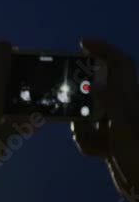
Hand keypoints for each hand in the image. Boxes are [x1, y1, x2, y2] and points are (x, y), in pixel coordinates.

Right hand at [71, 39, 138, 201]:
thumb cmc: (138, 157)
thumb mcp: (124, 129)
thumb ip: (112, 103)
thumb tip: (96, 82)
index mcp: (130, 100)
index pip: (120, 64)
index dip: (104, 49)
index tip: (83, 44)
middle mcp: (124, 109)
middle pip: (102, 87)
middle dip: (84, 91)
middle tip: (69, 95)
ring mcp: (118, 126)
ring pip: (91, 113)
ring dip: (82, 124)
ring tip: (87, 138)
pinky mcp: (112, 142)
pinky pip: (91, 135)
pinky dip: (86, 142)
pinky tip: (93, 152)